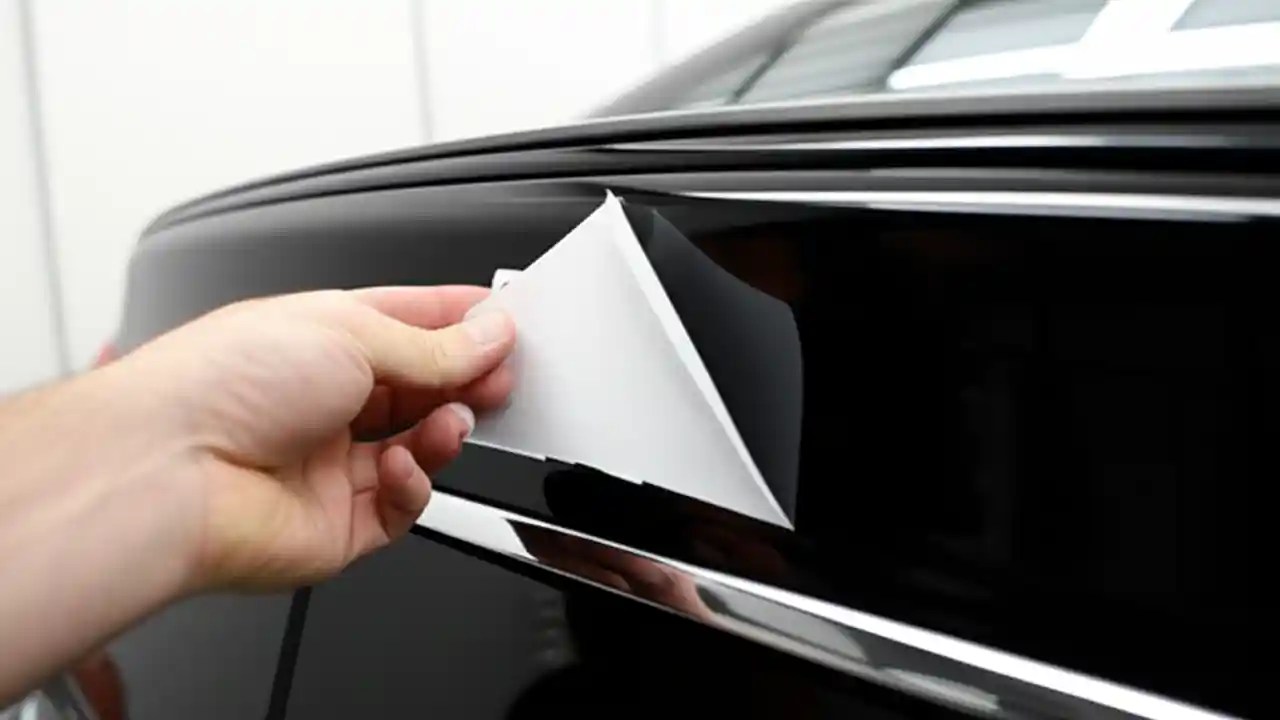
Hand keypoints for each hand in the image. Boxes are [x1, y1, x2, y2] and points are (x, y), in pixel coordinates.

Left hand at [103, 286, 514, 590]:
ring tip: (454, 420)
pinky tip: (403, 466)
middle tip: (502, 375)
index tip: (504, 323)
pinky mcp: (335, 524)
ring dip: (445, 430)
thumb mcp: (352, 333)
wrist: (169, 471)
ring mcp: (328, 464)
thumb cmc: (223, 383)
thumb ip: (433, 345)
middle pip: (419, 389)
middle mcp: (323, 400)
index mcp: (320, 339)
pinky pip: (399, 506)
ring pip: (417, 448)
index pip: (407, 325)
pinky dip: (414, 485)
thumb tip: (489, 335)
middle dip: (464, 380)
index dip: (458, 323)